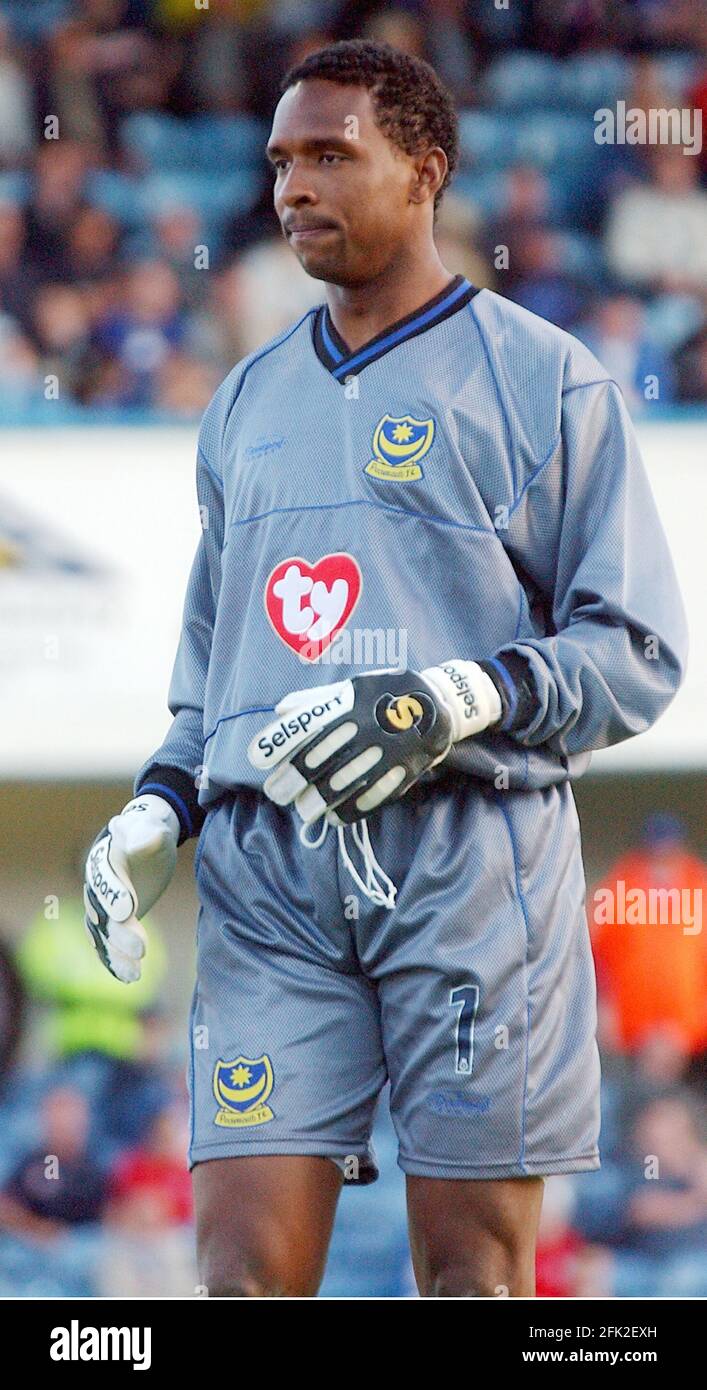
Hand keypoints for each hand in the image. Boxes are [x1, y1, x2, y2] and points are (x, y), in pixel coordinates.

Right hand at [83, 795, 178, 981]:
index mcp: (103, 860)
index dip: (114, 895)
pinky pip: (107, 946)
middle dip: (120, 933)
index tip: (128, 909)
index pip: (104, 880)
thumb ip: (146, 832)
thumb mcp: (151, 825)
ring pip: (103, 935)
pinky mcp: (112, 923)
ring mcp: (101, 908)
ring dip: (116, 955)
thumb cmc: (149, 830)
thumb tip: (144, 841)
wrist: (144, 839)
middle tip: (142, 949)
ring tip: (135, 973)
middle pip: (102, 914)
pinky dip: (116, 962)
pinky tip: (130, 978)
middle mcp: (96, 888)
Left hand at [248, 661, 500, 825]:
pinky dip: (350, 811)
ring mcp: (386, 750)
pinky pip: (372, 796)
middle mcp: (366, 727)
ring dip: (317, 800)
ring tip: (302, 811)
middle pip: (320, 759)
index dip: (279, 743)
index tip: (257, 760)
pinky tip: (333, 818)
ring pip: (343, 783)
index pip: (307, 725)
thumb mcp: (354, 687)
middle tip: (276, 793)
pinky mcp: (404, 770)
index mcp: (351, 703)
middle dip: (292, 780)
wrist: (439, 704)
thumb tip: (280, 710)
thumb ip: (317, 700)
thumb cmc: (385, 695)